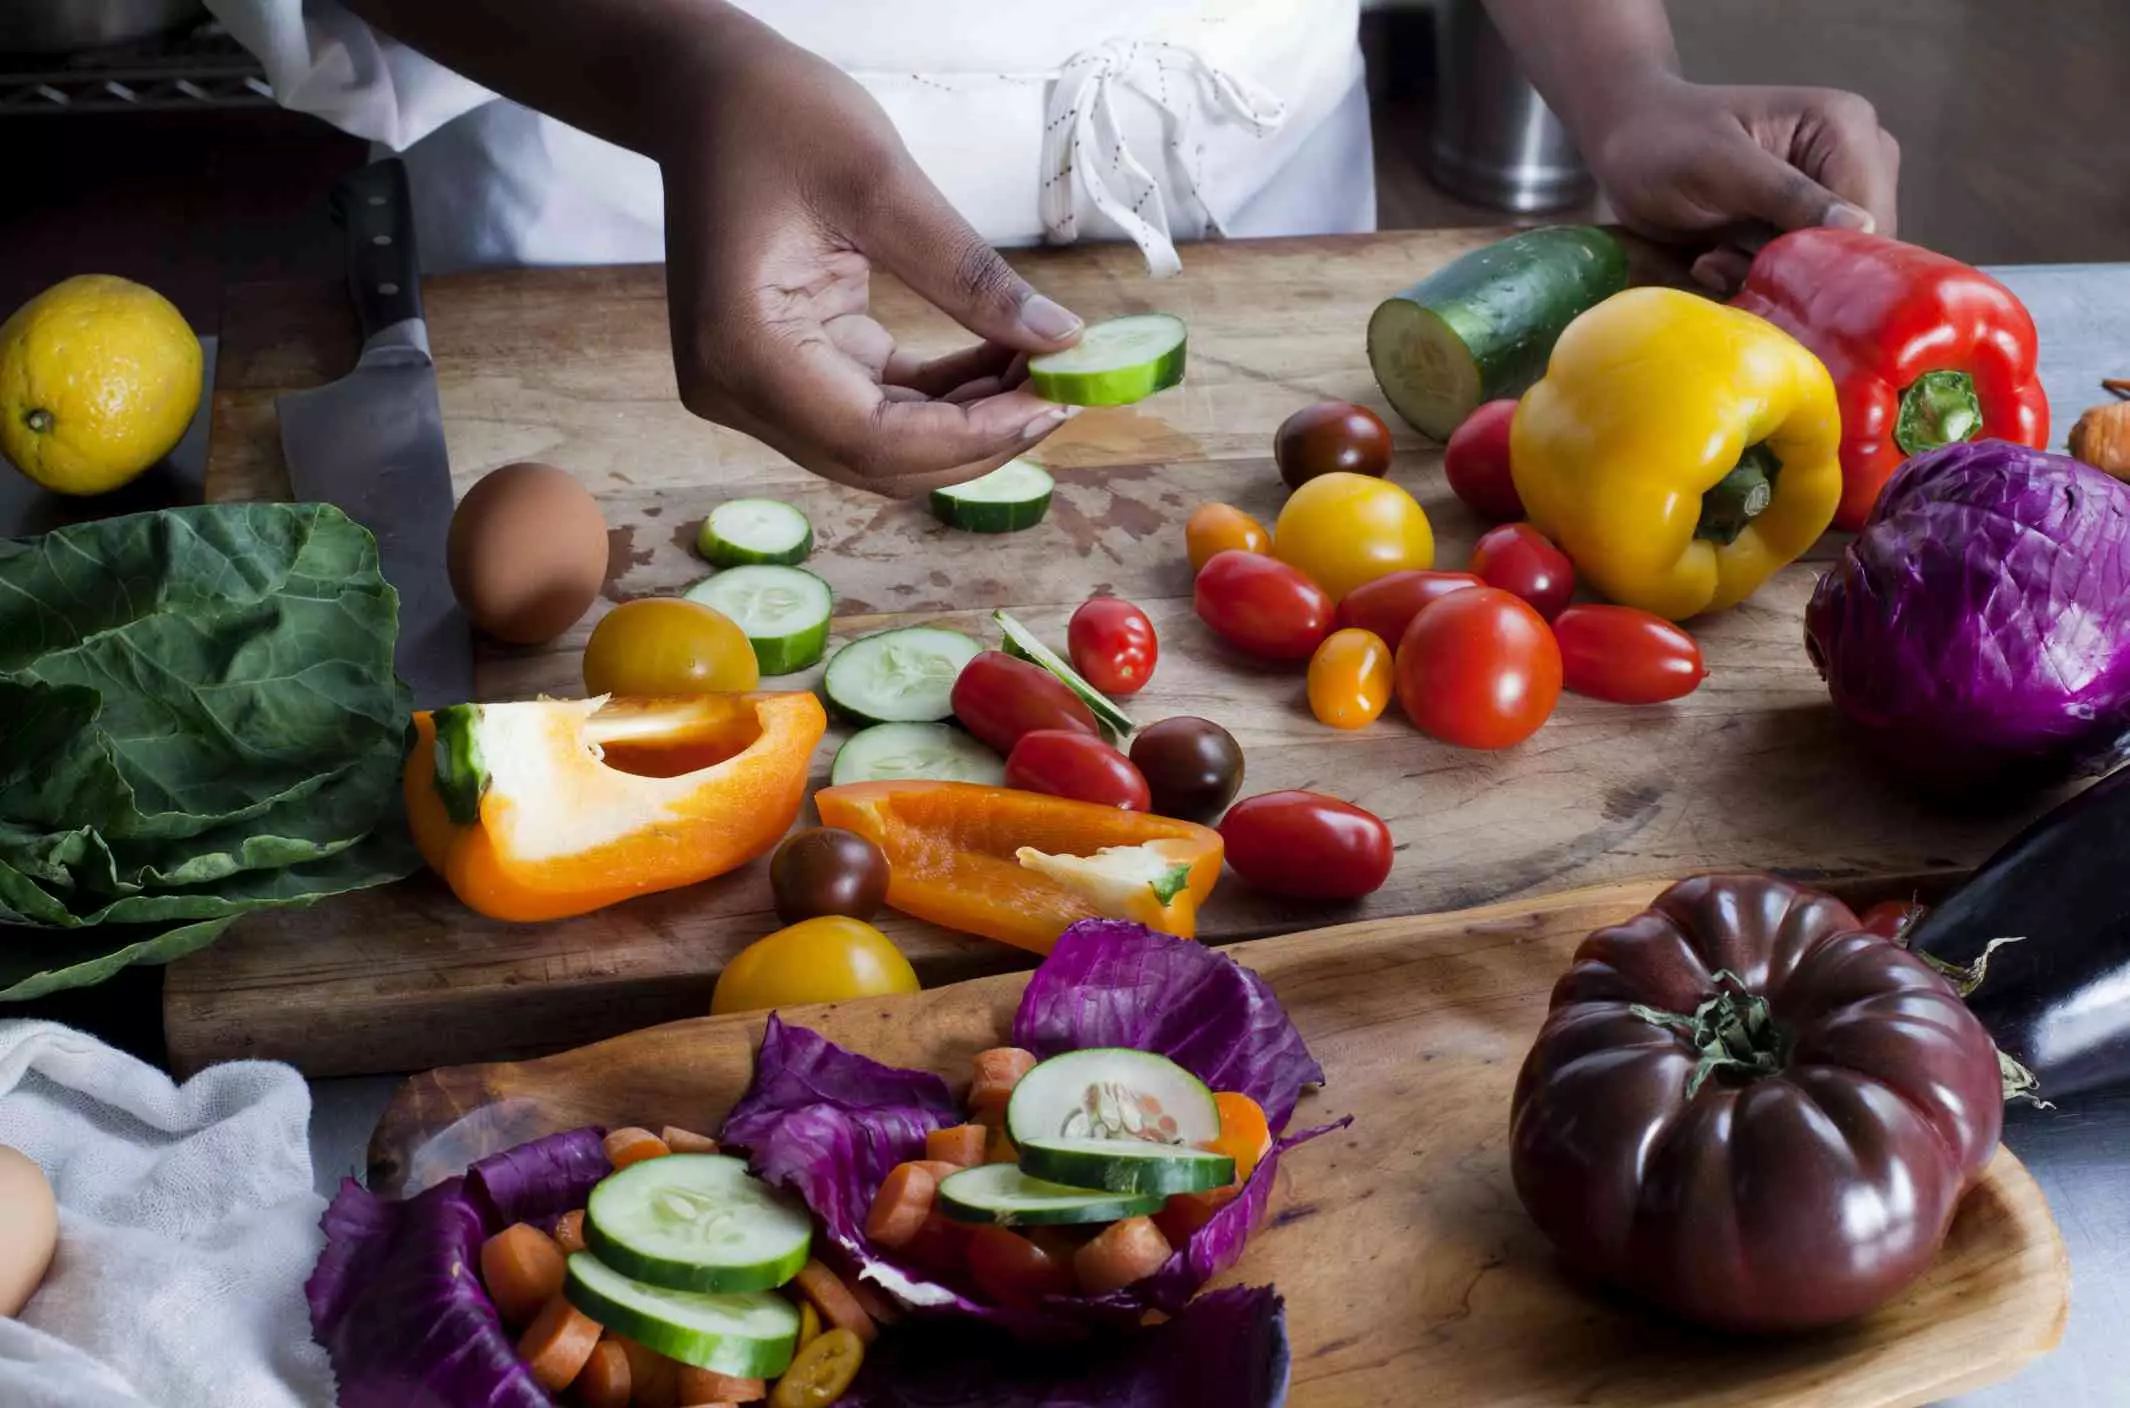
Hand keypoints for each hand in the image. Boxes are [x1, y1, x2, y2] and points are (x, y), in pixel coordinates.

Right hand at [659, 18, 1082, 495]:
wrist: (705, 96)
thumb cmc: (774, 116)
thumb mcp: (880, 182)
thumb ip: (968, 274)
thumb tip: (1059, 339)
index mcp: (743, 351)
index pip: (871, 439)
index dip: (972, 437)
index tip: (1053, 402)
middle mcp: (737, 390)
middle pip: (877, 460)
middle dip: (977, 439)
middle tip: (1062, 393)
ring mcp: (757, 387)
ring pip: (881, 446)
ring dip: (965, 422)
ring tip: (1039, 370)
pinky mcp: (785, 371)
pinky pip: (874, 409)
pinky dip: (940, 397)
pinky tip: (1001, 361)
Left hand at [1580, 76, 1900, 290]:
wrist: (1627, 149)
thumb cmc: (1664, 143)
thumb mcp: (1721, 165)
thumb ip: (1787, 194)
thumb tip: (1861, 228)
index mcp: (1846, 129)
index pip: (1871, 216)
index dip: (1833, 260)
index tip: (1768, 274)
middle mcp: (1854, 163)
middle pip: (1856, 251)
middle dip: (1792, 271)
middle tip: (1723, 262)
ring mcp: (1830, 200)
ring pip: (1824, 271)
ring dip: (1766, 278)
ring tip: (1713, 256)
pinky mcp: (1800, 230)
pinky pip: (1795, 276)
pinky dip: (1753, 279)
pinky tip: (1714, 258)